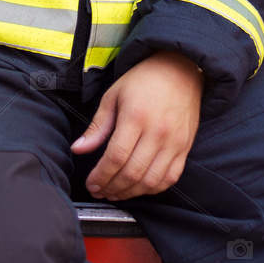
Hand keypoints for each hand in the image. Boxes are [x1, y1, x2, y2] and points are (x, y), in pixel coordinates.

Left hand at [70, 52, 203, 200]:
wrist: (179, 69)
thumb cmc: (143, 81)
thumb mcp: (113, 96)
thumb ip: (97, 126)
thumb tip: (78, 149)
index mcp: (135, 117)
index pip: (116, 157)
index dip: (101, 175)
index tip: (91, 183)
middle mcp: (157, 132)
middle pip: (132, 172)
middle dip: (112, 187)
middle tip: (100, 191)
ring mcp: (174, 142)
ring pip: (151, 180)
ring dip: (131, 192)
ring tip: (116, 192)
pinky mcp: (185, 148)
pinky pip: (170, 178)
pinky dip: (153, 188)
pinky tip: (138, 187)